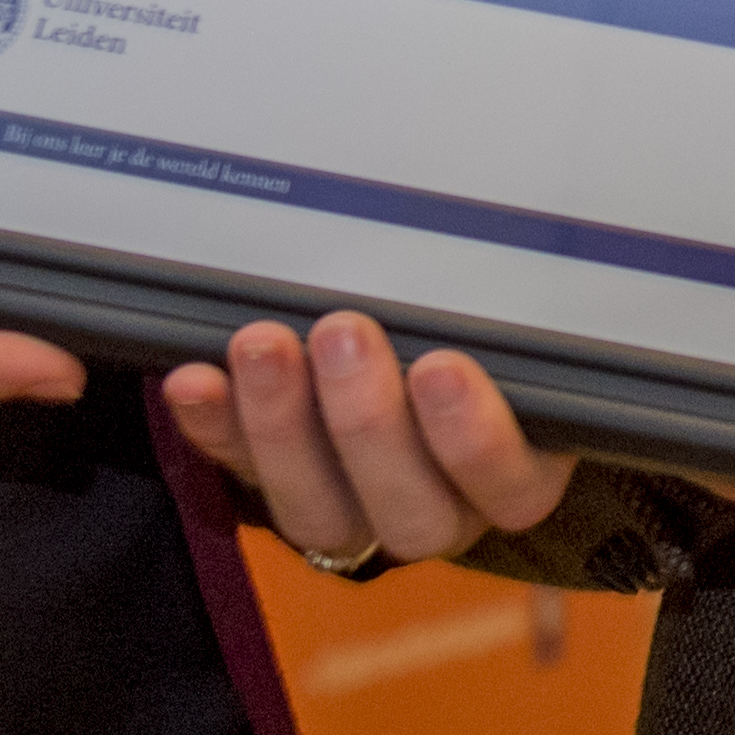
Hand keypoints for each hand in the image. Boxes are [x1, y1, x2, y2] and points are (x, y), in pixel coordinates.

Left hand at [161, 313, 576, 570]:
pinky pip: (241, 476)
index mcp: (512, 475)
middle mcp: (438, 510)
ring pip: (318, 510)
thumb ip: (503, 305)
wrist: (425, 358)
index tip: (442, 367)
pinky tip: (195, 380)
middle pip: (408, 510)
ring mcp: (355, 513)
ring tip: (264, 344)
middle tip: (343, 333)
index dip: (475, 440)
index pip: (509, 486)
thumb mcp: (514, 324)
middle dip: (367, 420)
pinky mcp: (281, 490)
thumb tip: (539, 221)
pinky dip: (215, 428)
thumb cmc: (486, 335)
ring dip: (283, 426)